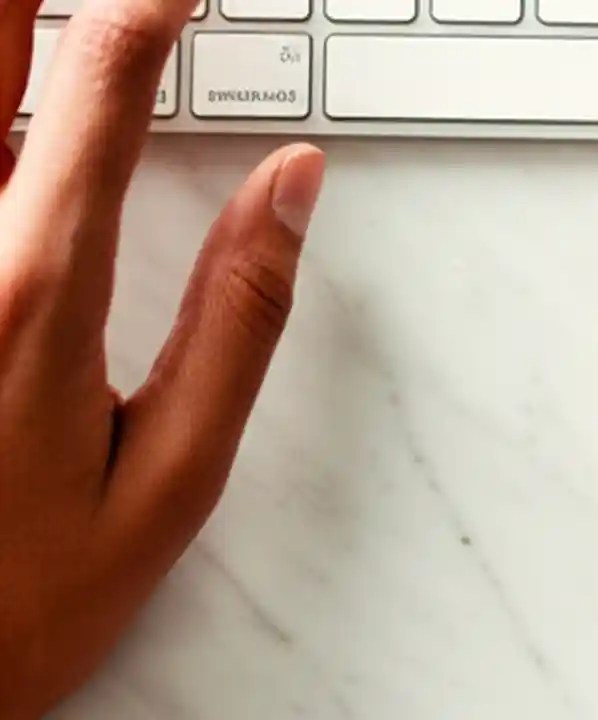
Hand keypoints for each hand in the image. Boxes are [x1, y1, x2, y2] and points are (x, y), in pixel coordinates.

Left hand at [0, 0, 323, 714]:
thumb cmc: (12, 598)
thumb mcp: (171, 474)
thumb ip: (239, 315)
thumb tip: (291, 190)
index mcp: (33, 288)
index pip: (99, 78)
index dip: (152, 2)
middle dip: (48, 0)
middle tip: (121, 1)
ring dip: (1, 47)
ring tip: (51, 40)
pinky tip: (4, 137)